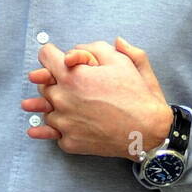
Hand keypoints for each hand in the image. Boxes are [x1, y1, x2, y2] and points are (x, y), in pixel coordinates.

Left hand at [21, 37, 169, 158]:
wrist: (149, 131)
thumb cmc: (137, 96)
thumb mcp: (122, 61)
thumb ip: (97, 48)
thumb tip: (81, 48)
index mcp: (72, 76)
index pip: (45, 56)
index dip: (54, 54)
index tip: (61, 61)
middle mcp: (62, 99)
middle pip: (42, 84)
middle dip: (55, 80)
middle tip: (74, 83)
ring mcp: (64, 124)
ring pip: (46, 109)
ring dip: (56, 105)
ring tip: (76, 105)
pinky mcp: (69, 142)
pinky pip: (54, 133)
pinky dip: (61, 128)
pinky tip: (69, 124)